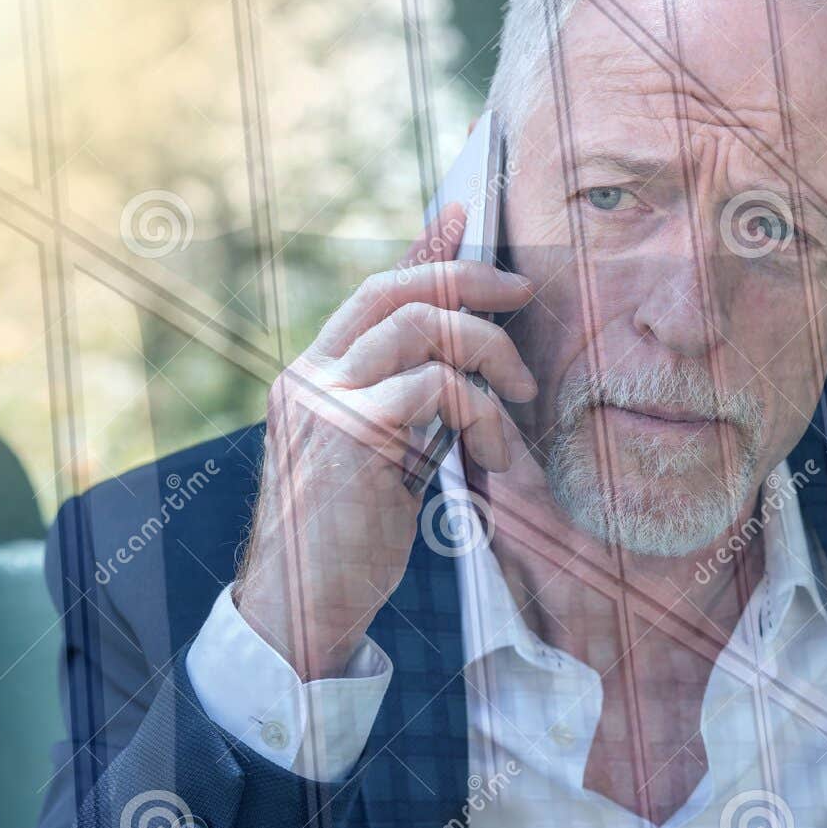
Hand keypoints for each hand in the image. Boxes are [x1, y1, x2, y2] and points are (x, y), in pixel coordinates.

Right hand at [232, 204, 536, 678]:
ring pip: (424, 326)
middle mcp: (311, 376)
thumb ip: (413, 403)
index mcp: (315, 376)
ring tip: (519, 405)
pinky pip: (436, 386)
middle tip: (525, 297)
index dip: (426, 248)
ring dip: (490, 355)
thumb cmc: (349, 543)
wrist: (301, 612)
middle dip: (474, 281)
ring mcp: (325, 399)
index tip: (469, 215)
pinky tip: (494, 454)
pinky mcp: (352, 432)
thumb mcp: (387, 458)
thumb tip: (464, 364)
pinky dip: (482, 412)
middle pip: (399, 290)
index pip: (374, 290)